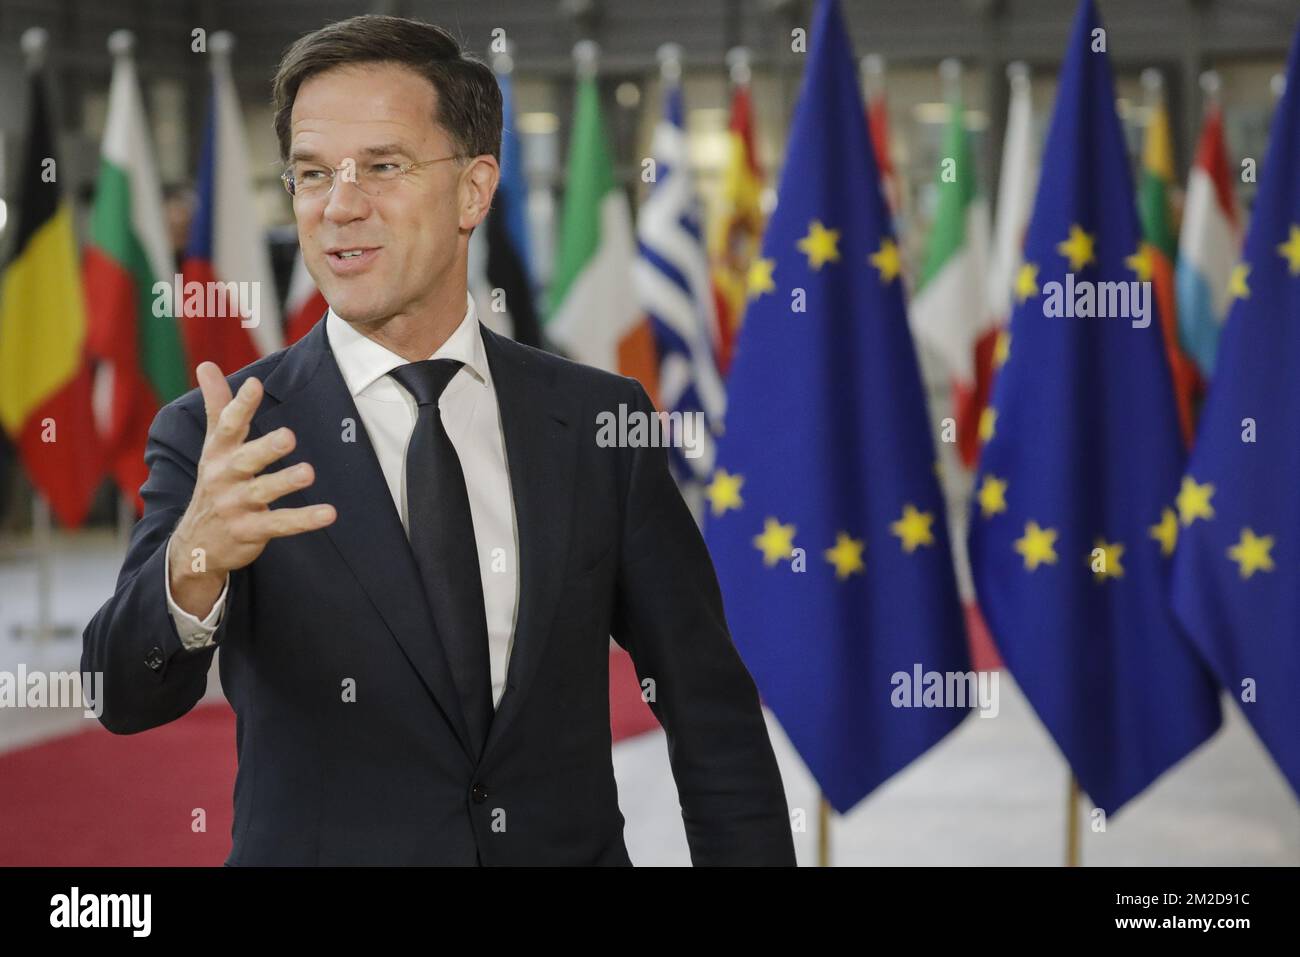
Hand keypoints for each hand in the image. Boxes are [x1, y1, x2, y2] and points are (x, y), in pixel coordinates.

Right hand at [168, 361, 336, 616]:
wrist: (195, 544)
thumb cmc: (215, 483)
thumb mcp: (214, 446)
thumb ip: (218, 406)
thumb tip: (206, 364)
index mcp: (218, 453)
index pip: (228, 426)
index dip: (241, 405)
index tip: (255, 384)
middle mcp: (224, 477)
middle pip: (246, 459)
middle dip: (265, 448)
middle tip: (288, 436)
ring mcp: (235, 505)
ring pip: (262, 492)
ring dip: (284, 482)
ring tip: (308, 472)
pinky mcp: (250, 531)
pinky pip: (279, 524)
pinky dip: (304, 519)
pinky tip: (328, 513)